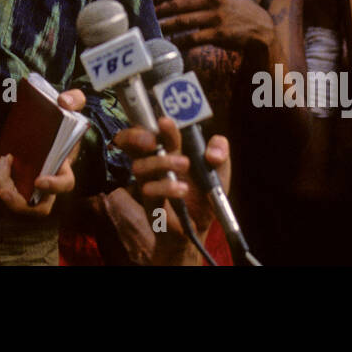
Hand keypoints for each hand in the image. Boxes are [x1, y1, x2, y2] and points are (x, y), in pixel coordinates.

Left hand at [0, 89, 84, 216]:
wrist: (47, 120)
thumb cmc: (62, 116)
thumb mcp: (73, 104)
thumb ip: (74, 99)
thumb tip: (63, 101)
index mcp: (65, 167)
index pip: (65, 185)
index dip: (53, 186)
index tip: (38, 179)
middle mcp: (50, 181)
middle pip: (38, 208)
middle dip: (18, 203)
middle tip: (5, 189)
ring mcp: (33, 184)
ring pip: (19, 202)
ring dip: (4, 187)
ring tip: (0, 166)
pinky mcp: (19, 180)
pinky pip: (9, 189)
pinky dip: (1, 179)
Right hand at [115, 117, 230, 264]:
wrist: (199, 230)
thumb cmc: (203, 196)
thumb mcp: (219, 172)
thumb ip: (220, 153)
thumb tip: (213, 151)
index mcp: (167, 151)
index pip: (150, 130)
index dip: (151, 123)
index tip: (164, 121)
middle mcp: (153, 165)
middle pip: (131, 144)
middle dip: (138, 137)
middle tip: (155, 140)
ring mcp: (149, 184)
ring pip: (139, 166)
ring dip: (161, 162)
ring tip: (184, 164)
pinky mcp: (151, 205)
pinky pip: (149, 192)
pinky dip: (166, 187)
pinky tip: (182, 190)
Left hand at [153, 0, 274, 53]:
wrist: (261, 27)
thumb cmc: (235, 9)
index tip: (150, 1)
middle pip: (177, 4)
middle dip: (159, 11)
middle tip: (146, 16)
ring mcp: (216, 16)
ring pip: (182, 21)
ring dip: (165, 26)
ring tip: (154, 29)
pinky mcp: (219, 33)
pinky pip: (192, 38)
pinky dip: (179, 41)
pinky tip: (170, 44)